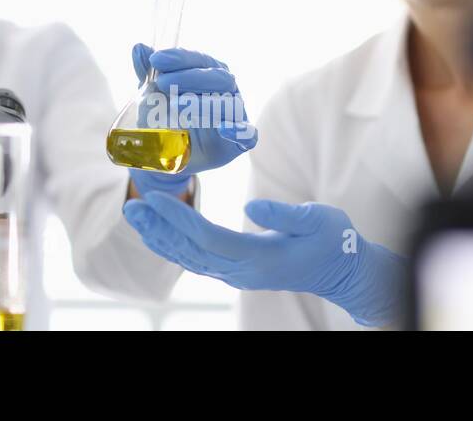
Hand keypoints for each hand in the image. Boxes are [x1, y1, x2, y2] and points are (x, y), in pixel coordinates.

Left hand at [122, 193, 406, 326]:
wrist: (341, 271)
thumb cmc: (333, 240)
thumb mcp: (319, 220)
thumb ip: (285, 214)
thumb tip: (251, 207)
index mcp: (259, 258)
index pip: (208, 237)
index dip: (179, 218)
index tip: (154, 198)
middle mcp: (241, 271)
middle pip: (190, 250)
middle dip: (158, 227)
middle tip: (131, 205)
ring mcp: (237, 274)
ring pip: (189, 257)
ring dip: (160, 236)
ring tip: (135, 213)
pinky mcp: (236, 270)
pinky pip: (197, 258)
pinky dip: (173, 243)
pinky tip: (158, 229)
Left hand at [127, 44, 257, 195]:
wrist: (163, 155)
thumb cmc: (163, 119)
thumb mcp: (152, 96)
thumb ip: (148, 73)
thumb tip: (139, 47)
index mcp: (210, 75)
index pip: (200, 60)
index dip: (180, 57)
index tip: (156, 59)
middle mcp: (227, 92)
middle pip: (218, 78)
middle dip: (189, 77)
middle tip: (161, 83)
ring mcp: (235, 117)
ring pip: (230, 105)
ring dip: (204, 103)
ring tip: (177, 105)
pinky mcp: (238, 143)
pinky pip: (248, 136)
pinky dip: (239, 132)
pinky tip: (224, 129)